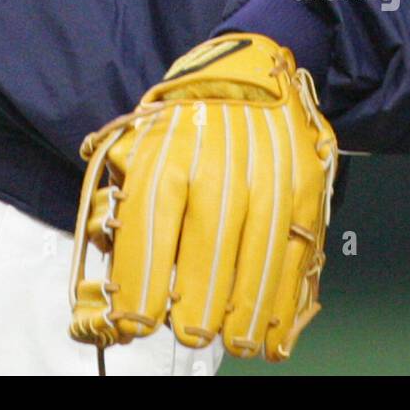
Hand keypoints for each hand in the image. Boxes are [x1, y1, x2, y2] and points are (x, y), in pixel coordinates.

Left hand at [69, 32, 337, 360]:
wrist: (248, 69)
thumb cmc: (183, 120)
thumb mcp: (138, 146)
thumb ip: (121, 205)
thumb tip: (109, 272)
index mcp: (167, 157)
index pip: (149, 230)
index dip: (143, 283)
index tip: (138, 321)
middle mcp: (217, 168)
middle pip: (206, 251)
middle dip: (197, 305)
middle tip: (190, 332)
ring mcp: (265, 178)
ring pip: (255, 257)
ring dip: (243, 309)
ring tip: (232, 340)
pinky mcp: (301, 188)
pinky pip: (293, 251)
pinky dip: (283, 296)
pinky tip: (270, 328)